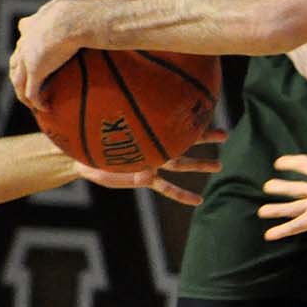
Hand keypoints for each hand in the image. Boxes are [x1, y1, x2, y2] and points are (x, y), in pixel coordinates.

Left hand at [10, 0, 91, 109]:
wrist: (68, 22)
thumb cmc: (71, 8)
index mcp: (32, 26)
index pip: (25, 34)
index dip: (26, 43)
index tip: (29, 51)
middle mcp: (24, 44)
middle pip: (15, 60)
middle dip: (19, 71)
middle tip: (26, 81)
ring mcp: (28, 60)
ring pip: (19, 80)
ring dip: (24, 91)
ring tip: (32, 101)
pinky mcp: (35, 73)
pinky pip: (32, 92)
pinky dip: (36, 100)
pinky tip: (43, 107)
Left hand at [74, 128, 226, 205]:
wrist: (81, 159)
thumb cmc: (90, 138)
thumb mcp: (103, 130)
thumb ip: (117, 134)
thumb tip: (137, 157)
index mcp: (146, 131)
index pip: (172, 122)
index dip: (189, 116)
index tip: (207, 106)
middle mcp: (152, 145)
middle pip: (184, 141)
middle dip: (204, 137)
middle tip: (225, 134)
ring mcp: (151, 162)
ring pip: (181, 163)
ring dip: (199, 164)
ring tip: (220, 165)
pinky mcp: (145, 178)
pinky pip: (167, 188)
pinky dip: (181, 194)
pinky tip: (199, 200)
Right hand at [258, 109, 306, 238]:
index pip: (304, 165)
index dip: (292, 163)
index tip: (279, 163)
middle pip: (296, 190)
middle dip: (282, 188)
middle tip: (266, 187)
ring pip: (292, 208)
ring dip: (278, 210)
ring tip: (261, 211)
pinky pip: (296, 225)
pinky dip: (282, 230)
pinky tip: (269, 235)